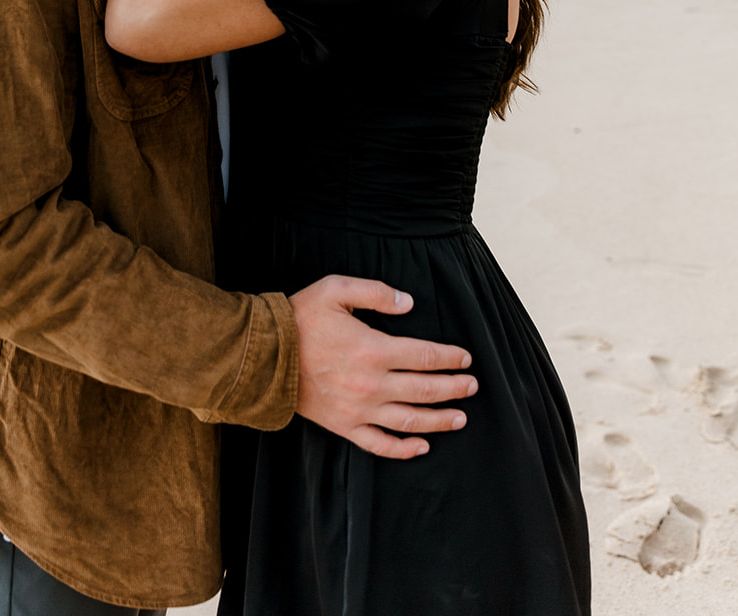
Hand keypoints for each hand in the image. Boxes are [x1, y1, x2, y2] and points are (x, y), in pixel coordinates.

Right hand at [290, 275, 477, 459]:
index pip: (424, 356)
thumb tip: (409, 303)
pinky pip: (380, 444)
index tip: (466, 357)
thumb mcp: (335, 289)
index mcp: (373, 349)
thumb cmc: (300, 318)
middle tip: (473, 386)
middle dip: (454, 388)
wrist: (264, 355)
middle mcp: (372, 384)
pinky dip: (404, 449)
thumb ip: (376, 293)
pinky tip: (422, 446)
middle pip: (425, 389)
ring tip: (460, 418)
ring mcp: (359, 410)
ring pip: (410, 420)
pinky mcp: (344, 426)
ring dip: (440, 420)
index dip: (450, 357)